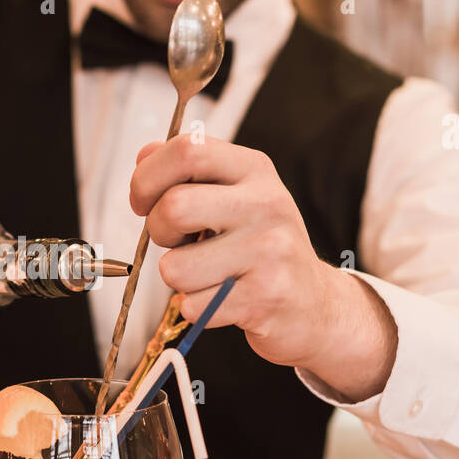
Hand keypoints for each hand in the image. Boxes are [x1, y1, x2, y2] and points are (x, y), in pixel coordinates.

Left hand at [130, 134, 396, 398]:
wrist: (315, 304)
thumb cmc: (262, 246)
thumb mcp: (236, 196)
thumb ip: (190, 174)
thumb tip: (143, 157)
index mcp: (255, 170)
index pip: (188, 150)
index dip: (148, 177)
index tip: (143, 202)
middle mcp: (267, 204)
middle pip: (173, 207)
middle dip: (158, 232)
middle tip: (175, 242)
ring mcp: (269, 252)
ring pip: (174, 268)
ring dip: (178, 280)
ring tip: (208, 275)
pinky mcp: (265, 297)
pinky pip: (192, 306)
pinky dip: (196, 308)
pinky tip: (223, 300)